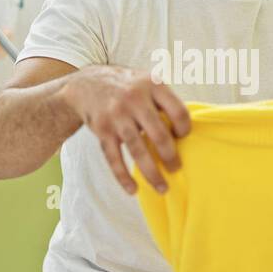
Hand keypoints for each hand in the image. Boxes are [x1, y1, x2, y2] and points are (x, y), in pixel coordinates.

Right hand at [59, 65, 190, 193]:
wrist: (87, 83)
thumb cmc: (127, 86)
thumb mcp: (148, 82)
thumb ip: (165, 102)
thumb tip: (185, 132)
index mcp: (152, 85)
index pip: (178, 111)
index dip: (185, 128)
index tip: (183, 138)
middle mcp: (134, 98)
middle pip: (159, 134)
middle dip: (170, 157)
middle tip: (176, 169)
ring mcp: (117, 115)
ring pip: (137, 150)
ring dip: (152, 173)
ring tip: (162, 187)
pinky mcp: (102, 129)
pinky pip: (114, 158)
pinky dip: (123, 176)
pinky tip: (133, 189)